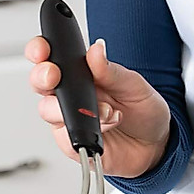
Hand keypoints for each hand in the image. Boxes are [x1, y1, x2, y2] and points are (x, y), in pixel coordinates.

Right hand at [25, 35, 171, 178]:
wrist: (154, 143)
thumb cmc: (142, 110)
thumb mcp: (133, 84)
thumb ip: (110, 70)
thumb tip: (95, 49)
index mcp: (82, 72)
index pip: (51, 56)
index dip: (39, 49)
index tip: (43, 50)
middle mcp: (70, 94)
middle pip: (39, 82)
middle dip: (42, 76)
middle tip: (55, 76)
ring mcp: (68, 118)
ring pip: (48, 110)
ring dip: (77, 108)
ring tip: (107, 111)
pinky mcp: (72, 141)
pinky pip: (66, 135)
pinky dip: (89, 129)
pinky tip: (108, 125)